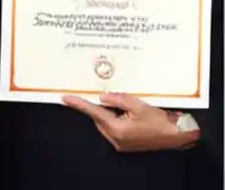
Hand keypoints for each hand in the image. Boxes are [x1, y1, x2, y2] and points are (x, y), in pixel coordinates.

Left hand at [63, 93, 198, 151]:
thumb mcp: (138, 104)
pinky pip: (114, 129)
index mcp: (117, 128)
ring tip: (127, 109)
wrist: (176, 135)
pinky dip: (117, 121)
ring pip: (106, 124)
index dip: (79, 104)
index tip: (65, 99)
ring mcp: (121, 144)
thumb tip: (103, 97)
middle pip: (99, 118)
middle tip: (113, 99)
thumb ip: (117, 99)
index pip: (93, 112)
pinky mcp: (126, 145)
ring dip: (110, 114)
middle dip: (102, 108)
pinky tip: (129, 117)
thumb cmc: (160, 121)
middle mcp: (116, 138)